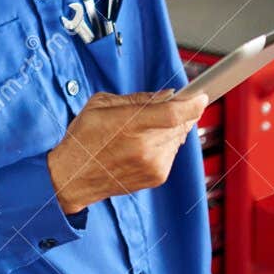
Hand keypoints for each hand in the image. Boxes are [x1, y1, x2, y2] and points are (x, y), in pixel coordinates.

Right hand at [47, 89, 207, 214]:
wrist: (72, 177)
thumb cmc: (84, 139)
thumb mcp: (101, 105)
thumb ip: (137, 99)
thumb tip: (166, 96)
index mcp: (130, 125)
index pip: (173, 114)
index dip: (192, 104)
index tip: (201, 96)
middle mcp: (146, 148)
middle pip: (180, 124)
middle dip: (178, 113)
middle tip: (166, 107)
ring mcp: (153, 165)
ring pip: (178, 137)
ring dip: (168, 130)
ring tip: (142, 132)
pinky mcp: (157, 177)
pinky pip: (172, 152)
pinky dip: (163, 145)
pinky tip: (142, 146)